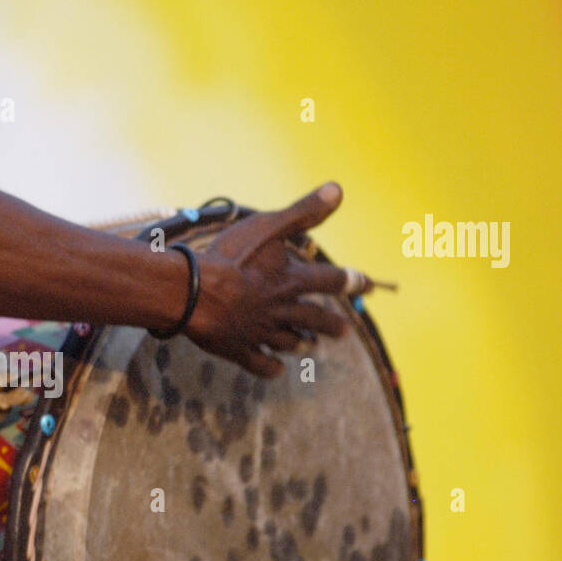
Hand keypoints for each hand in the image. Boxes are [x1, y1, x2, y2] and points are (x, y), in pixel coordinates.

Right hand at [185, 182, 349, 376]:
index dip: (351, 280)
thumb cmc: (230, 257)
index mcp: (291, 282)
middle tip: (343, 331)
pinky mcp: (237, 347)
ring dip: (301, 343)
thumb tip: (337, 190)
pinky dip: (269, 367)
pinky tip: (276, 370)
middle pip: (312, 318)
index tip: (368, 284)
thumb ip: (303, 212)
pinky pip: (257, 362)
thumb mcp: (268, 226)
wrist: (193, 291)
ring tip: (311, 347)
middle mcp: (281, 310)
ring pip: (287, 341)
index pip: (330, 280)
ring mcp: (259, 332)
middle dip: (329, 324)